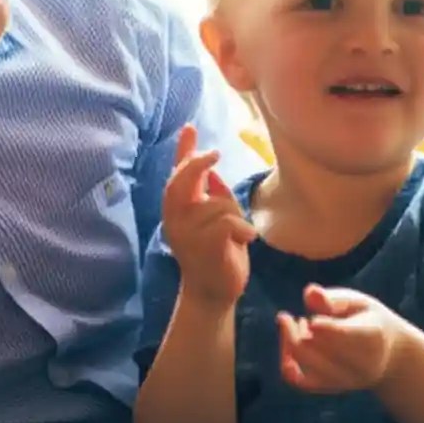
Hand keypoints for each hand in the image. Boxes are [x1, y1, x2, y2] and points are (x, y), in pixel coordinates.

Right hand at [161, 125, 255, 308]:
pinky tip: (248, 239)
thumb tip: (212, 172)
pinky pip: (225, 224)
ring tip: (243, 233)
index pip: (177, 175)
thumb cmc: (217, 255)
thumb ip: (212, 196)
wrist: (213, 295)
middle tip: (216, 153)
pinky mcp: (203, 249)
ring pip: (213, 205)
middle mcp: (176, 221)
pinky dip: (241, 228)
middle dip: (196, 163)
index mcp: (178, 211)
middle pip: (180, 182)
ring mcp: (186, 236)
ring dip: (233, 214)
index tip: (190, 128)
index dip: (183, 151)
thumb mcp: (216, 220)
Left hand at [277, 285, 408, 393]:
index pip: (344, 336)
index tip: (312, 320)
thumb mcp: (358, 303)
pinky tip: (287, 344)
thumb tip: (310, 293)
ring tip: (298, 326)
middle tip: (300, 319)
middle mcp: (360, 365)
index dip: (325, 328)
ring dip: (292, 342)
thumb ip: (334, 298)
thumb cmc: (367, 320)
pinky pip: (299, 380)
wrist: (387, 356)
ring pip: (304, 364)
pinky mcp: (330, 388)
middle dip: (300, 332)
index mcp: (372, 338)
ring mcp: (345, 380)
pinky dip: (287, 362)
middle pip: (318, 349)